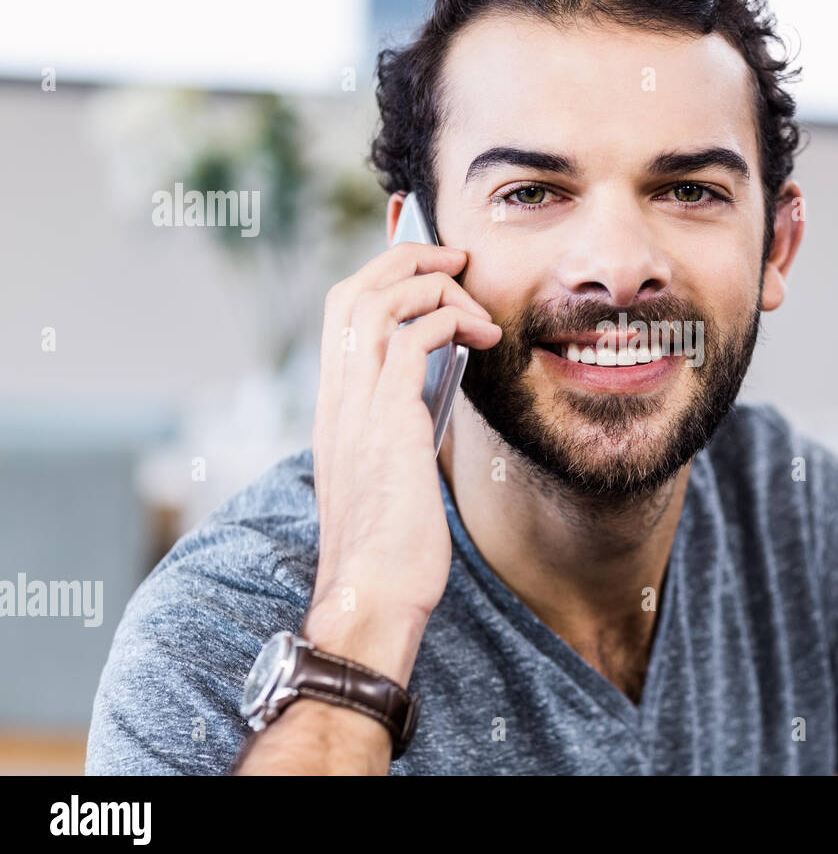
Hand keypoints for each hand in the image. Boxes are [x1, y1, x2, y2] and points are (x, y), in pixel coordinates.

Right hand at [306, 243, 500, 678]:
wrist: (374, 594)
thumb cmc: (393, 545)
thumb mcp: (394, 472)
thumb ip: (404, 426)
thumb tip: (439, 390)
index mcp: (337, 408)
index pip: (343, 314)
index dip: (384, 278)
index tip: (434, 275)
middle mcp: (338, 398)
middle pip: (352, 291)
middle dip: (406, 259)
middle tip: (456, 261)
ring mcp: (356, 408)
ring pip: (376, 302)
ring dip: (433, 285)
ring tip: (477, 305)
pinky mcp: (388, 422)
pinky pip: (410, 338)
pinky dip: (447, 319)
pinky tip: (483, 338)